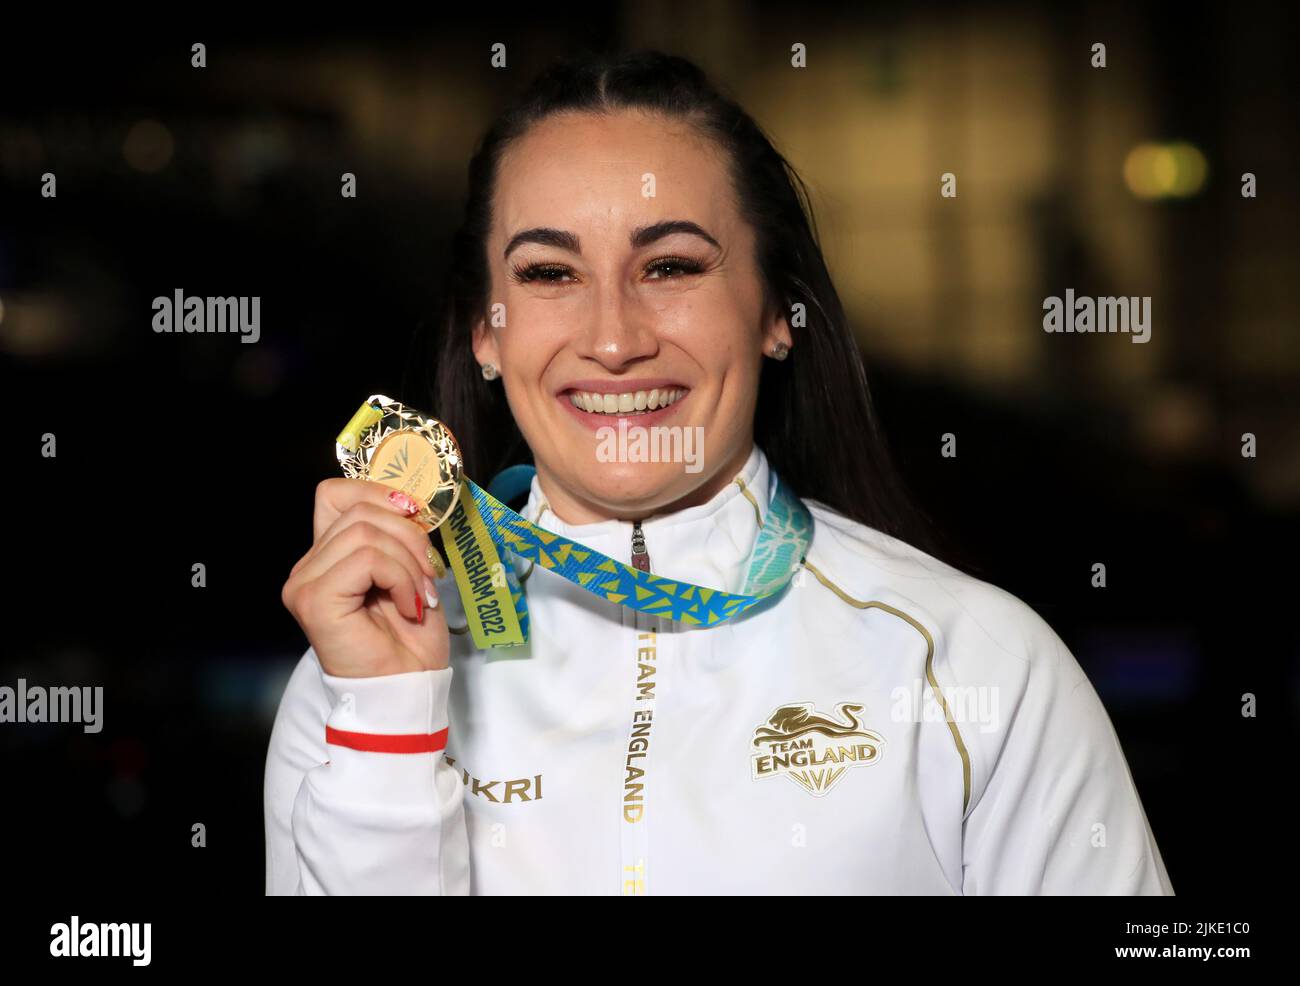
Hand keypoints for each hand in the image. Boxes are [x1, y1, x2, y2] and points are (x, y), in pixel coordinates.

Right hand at [282, 478, 449, 676]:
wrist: (408, 689)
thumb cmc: (410, 640)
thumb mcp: (409, 571)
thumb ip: (395, 536)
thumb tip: (408, 501)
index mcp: (327, 556)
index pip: (334, 493)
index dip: (377, 494)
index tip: (414, 517)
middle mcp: (306, 568)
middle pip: (360, 511)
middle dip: (409, 536)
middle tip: (427, 575)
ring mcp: (305, 584)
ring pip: (365, 532)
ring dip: (408, 562)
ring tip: (418, 596)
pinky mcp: (314, 600)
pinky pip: (366, 559)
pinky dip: (399, 578)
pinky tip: (408, 606)